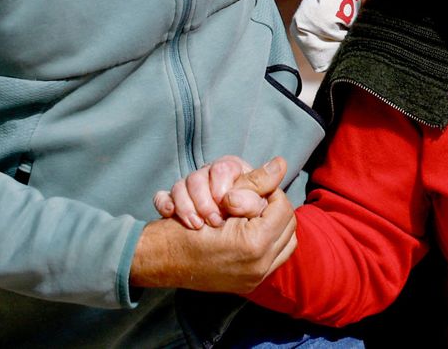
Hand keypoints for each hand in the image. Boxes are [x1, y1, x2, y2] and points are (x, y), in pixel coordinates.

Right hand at [132, 156, 296, 292]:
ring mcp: (254, 278)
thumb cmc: (184, 225)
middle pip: (288, 227)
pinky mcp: (248, 284)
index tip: (258, 188)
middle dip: (277, 210)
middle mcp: (258, 266)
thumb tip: (281, 164)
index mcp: (255, 243)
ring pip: (285, 244)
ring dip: (277, 227)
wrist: (159, 260)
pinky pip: (275, 259)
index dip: (272, 193)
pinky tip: (256, 232)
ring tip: (259, 216)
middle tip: (259, 201)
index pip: (283, 208)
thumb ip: (254, 182)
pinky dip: (270, 243)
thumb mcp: (220, 199)